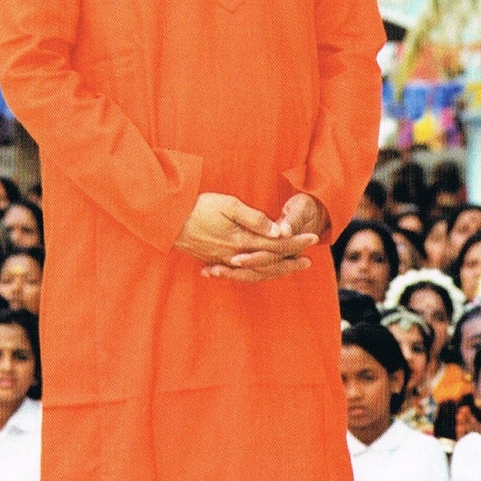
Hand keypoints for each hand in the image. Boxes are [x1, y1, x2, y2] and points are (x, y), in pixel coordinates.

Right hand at [176, 192, 316, 279]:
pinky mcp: (213, 260)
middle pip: (269, 263)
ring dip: (273, 271)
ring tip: (287, 268)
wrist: (168, 220)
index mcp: (242, 240)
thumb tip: (278, 231)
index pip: (276, 244)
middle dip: (290, 262)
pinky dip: (250, 275)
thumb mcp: (228, 204)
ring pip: (254, 272)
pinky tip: (256, 274)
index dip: (296, 242)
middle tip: (308, 261)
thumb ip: (254, 218)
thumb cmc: (198, 207)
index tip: (312, 239)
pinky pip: (237, 274)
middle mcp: (235, 255)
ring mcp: (223, 260)